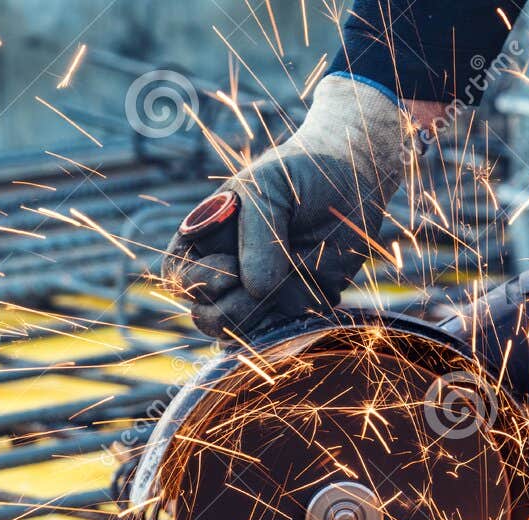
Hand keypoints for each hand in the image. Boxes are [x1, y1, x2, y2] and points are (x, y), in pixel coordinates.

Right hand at [162, 74, 412, 339]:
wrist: (351, 179)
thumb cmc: (299, 174)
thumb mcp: (269, 188)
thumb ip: (258, 236)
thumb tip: (255, 289)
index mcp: (203, 241)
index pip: (177, 278)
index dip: (198, 282)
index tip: (231, 266)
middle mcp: (225, 275)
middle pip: (205, 318)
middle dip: (236, 307)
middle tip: (270, 283)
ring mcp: (258, 297)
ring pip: (242, 334)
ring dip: (268, 314)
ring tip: (298, 273)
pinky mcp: (291, 310)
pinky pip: (284, 335)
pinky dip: (296, 320)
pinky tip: (314, 288)